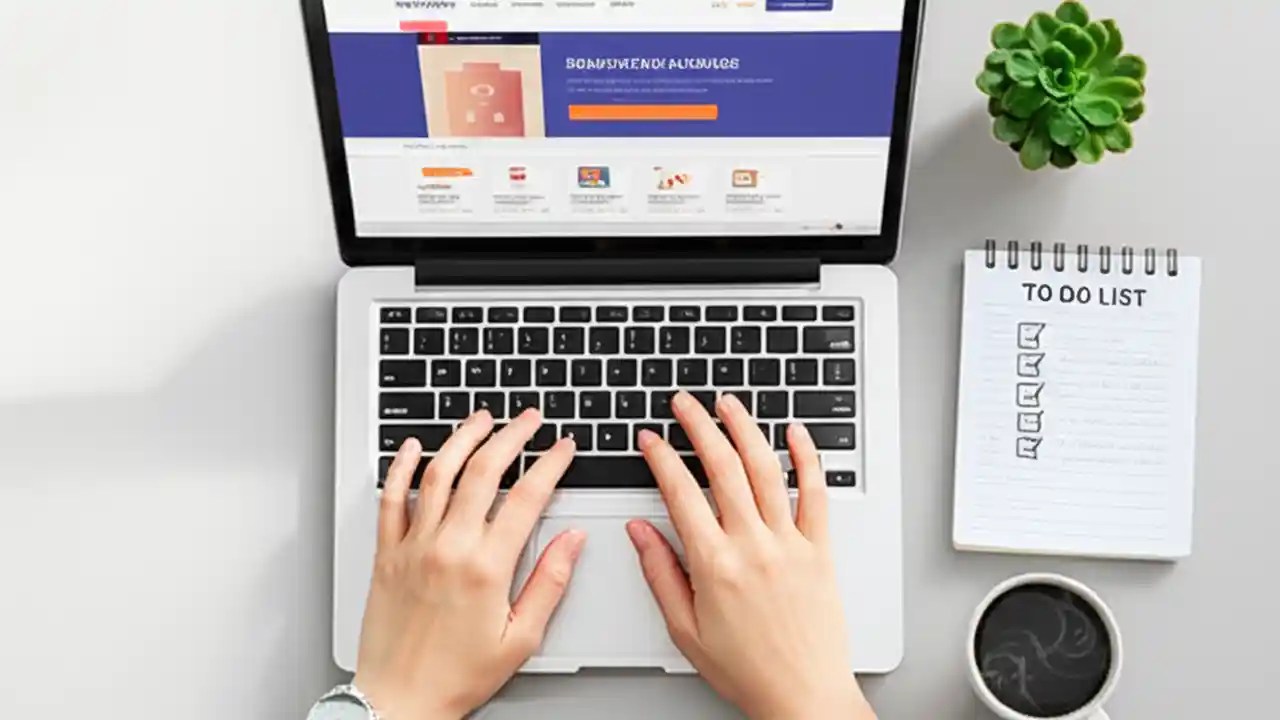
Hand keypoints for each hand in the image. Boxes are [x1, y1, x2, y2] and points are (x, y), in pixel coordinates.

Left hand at [353, 409, 583, 719]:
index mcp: (487, 568)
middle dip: (512, 436)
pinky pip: (391, 498)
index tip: (563, 448)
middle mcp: (449, 548)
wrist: (398, 702)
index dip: (550, 464)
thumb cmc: (456, 677)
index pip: (527, 496)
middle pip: (484, 471)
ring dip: (463, 437)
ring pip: (439, 472)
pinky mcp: (386, 554)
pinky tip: (415, 447)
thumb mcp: (520, 639)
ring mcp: (414, 546)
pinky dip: (402, 467)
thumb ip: (549, 582)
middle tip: (528, 420)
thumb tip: (572, 540)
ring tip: (482, 418)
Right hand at [628, 391, 875, 719]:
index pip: (681, 492)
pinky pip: (816, 493)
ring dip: (744, 428)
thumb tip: (640, 530)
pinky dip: (807, 458)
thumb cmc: (747, 670)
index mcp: (714, 565)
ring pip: (766, 469)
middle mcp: (753, 545)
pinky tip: (795, 433)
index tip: (650, 439)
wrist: (804, 696)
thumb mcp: (685, 630)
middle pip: (723, 467)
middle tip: (684, 403)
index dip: (662, 458)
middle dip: (698, 425)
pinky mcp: (820, 549)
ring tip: (728, 404)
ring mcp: (790, 543)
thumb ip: (660, 574)